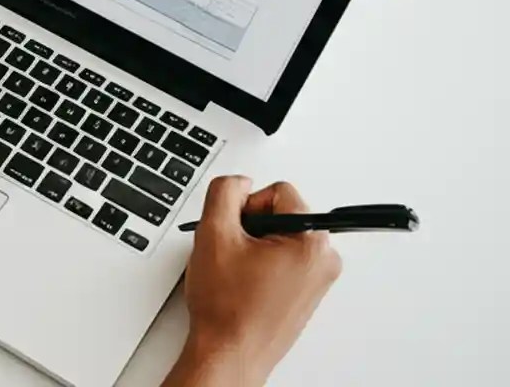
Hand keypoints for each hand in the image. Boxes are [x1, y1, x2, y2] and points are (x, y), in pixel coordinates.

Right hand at [165, 177, 341, 386]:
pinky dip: (262, 264)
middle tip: (233, 253)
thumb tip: (238, 183)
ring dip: (255, 246)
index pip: (278, 192)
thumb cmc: (226, 308)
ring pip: (280, 236)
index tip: (234, 231)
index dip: (246, 206)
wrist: (228, 354)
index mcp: (311, 242)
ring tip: (238, 272)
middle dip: (251, 227)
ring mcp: (318, 279)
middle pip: (283, 213)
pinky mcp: (308, 292)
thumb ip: (224, 192)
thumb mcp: (213, 233)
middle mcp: (324, 260)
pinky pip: (284, 260)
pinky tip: (245, 283)